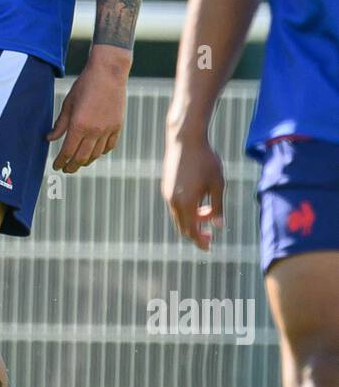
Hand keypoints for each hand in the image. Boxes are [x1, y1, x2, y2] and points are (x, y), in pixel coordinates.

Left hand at [48, 49, 127, 172]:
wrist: (108, 73)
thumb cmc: (85, 85)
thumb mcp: (68, 103)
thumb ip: (60, 124)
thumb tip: (49, 139)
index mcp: (79, 125)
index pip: (67, 151)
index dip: (61, 161)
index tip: (56, 166)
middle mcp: (94, 131)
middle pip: (82, 157)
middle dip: (72, 166)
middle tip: (66, 169)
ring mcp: (107, 130)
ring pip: (96, 154)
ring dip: (86, 161)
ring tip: (79, 162)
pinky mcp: (117, 126)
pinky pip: (109, 146)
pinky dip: (102, 152)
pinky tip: (96, 153)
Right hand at [162, 129, 224, 251]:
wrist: (185, 139)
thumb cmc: (205, 160)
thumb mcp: (218, 184)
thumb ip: (218, 207)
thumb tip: (219, 226)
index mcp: (186, 203)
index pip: (192, 231)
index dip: (200, 242)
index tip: (209, 248)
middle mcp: (173, 201)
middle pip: (183, 227)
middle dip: (197, 232)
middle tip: (211, 235)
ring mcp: (167, 193)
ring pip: (179, 216)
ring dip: (193, 219)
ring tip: (209, 211)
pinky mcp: (166, 186)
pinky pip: (175, 205)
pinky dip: (187, 209)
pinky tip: (199, 201)